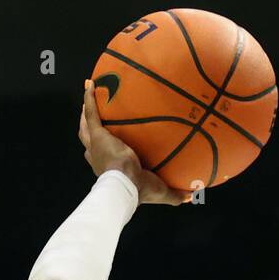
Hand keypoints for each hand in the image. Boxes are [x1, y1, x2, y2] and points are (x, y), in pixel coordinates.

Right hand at [79, 80, 190, 205]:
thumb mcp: (161, 191)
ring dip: (85, 114)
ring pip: (86, 128)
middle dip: (88, 132)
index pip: (100, 160)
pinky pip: (92, 114)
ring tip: (88, 97)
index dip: (100, 152)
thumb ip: (176, 193)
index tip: (106, 145)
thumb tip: (193, 195)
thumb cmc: (140, 190)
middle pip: (89, 142)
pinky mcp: (98, 136)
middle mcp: (99, 158)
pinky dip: (89, 98)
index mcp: (110, 170)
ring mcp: (97, 146)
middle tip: (90, 121)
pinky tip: (90, 84)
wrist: (125, 185)